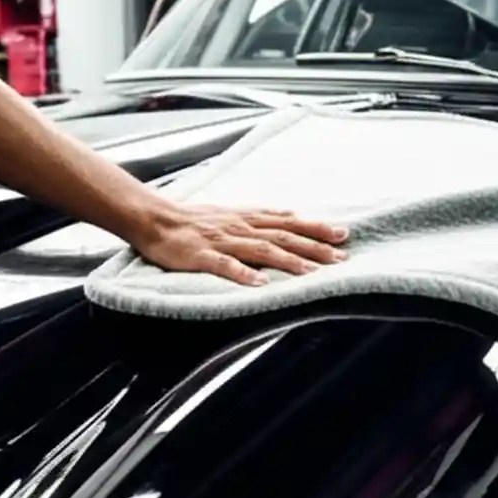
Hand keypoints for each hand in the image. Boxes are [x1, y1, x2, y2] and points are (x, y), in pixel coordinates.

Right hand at [130, 203, 350, 285]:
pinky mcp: (201, 255)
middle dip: (314, 247)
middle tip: (341, 257)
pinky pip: (225, 265)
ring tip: (312, 272)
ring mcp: (222, 241)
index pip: (288, 221)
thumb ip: (259, 218)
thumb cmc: (193, 219)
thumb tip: (289, 215)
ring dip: (289, 260)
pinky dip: (243, 274)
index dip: (316, 227)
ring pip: (261, 250)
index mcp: (247, 217)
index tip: (342, 234)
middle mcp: (240, 227)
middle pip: (283, 236)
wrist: (155, 218)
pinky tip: (260, 284)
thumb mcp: (231, 213)